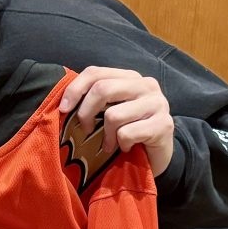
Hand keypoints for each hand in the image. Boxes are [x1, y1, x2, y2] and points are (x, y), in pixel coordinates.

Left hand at [59, 67, 174, 176]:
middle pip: (102, 89)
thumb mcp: (109, 111)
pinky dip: (120, 145)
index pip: (95, 72)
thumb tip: (64, 103)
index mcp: (130, 77)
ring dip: (106, 136)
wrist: (156, 156)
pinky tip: (126, 148)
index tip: (63, 109)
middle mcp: (146, 85)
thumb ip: (94, 100)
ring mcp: (157, 103)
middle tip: (86, 130)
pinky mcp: (163, 124)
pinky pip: (126, 134)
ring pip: (113, 116)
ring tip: (110, 144)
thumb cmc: (128, 132)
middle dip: (86, 113)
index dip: (74, 89)